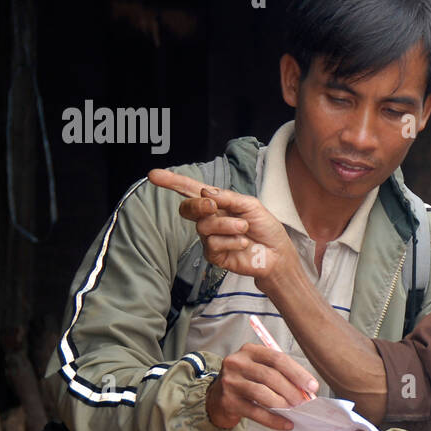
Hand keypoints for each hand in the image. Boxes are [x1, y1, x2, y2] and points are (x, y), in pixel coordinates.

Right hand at [147, 168, 295, 286]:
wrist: (277, 254)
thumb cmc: (265, 228)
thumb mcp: (251, 206)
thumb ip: (229, 198)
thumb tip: (206, 192)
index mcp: (217, 203)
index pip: (191, 190)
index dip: (172, 182)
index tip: (153, 175)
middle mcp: (209, 219)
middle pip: (188, 208)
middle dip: (198, 205)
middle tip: (213, 206)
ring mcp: (209, 238)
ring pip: (204, 226)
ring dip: (227, 225)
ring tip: (244, 228)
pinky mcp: (213, 255)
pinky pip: (214, 244)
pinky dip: (232, 241)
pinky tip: (243, 243)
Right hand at [206, 342, 318, 430]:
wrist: (218, 398)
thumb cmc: (247, 381)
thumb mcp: (260, 369)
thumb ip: (281, 374)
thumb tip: (307, 390)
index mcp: (249, 351)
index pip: (277, 358)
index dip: (297, 373)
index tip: (313, 386)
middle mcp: (237, 363)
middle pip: (270, 375)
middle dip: (291, 390)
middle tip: (303, 402)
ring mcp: (230, 382)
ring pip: (262, 392)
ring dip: (282, 403)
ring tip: (294, 410)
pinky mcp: (228, 401)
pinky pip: (255, 412)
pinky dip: (273, 420)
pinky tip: (286, 424)